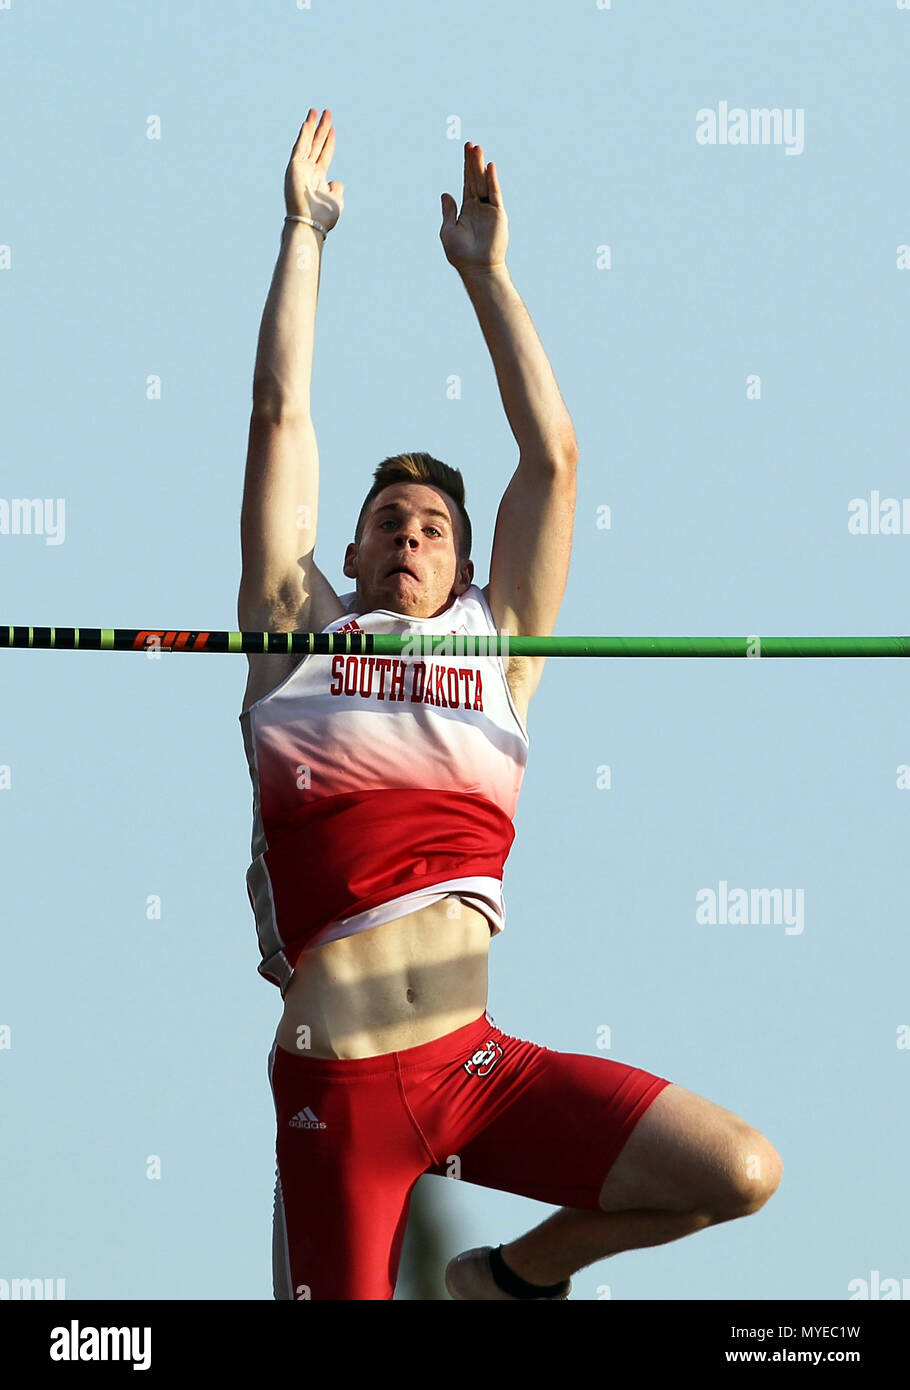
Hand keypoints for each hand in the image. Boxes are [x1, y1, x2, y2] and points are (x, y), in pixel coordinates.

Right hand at [284, 109, 343, 231]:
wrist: (310, 224)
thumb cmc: (323, 217)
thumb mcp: (336, 201)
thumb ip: (337, 189)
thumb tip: (336, 182)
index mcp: (318, 179)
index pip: (324, 155)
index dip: (329, 142)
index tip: (333, 128)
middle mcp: (309, 171)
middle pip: (316, 145)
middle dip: (321, 129)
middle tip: (327, 112)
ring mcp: (301, 169)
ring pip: (307, 143)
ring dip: (312, 127)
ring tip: (316, 111)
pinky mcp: (294, 167)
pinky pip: (300, 147)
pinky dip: (304, 135)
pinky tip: (308, 122)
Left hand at [440, 141, 508, 273]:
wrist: (477, 268)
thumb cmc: (461, 254)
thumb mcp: (448, 231)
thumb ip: (448, 212)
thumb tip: (445, 193)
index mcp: (466, 209)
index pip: (467, 183)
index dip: (466, 167)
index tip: (466, 150)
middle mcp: (478, 206)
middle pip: (475, 178)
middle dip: (472, 162)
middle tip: (470, 144)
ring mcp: (489, 209)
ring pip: (484, 182)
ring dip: (481, 166)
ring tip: (478, 149)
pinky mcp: (498, 214)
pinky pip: (495, 194)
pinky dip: (492, 180)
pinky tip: (490, 167)